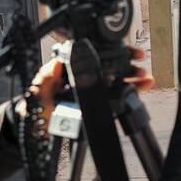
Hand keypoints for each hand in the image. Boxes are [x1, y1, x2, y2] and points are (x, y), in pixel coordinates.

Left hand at [18, 47, 154, 126]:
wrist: (36, 132)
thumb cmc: (36, 108)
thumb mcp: (38, 90)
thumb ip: (46, 77)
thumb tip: (57, 62)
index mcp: (72, 72)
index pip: (94, 57)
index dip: (110, 51)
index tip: (123, 48)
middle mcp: (86, 80)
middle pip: (111, 68)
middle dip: (128, 64)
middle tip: (138, 63)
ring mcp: (94, 94)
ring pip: (118, 82)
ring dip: (133, 78)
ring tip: (144, 77)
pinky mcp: (99, 107)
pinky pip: (118, 99)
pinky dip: (132, 93)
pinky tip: (143, 88)